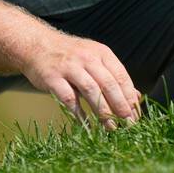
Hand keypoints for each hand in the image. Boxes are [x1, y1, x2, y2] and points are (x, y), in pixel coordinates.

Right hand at [18, 29, 141, 129]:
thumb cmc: (70, 56)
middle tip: (129, 124)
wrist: (37, 45)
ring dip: (103, 112)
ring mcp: (70, 67)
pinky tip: (88, 126)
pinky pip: (69, 99)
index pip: (121, 76)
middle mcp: (88, 58)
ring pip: (92, 91)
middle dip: (121, 106)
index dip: (130, 97)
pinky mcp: (53, 78)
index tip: (136, 114)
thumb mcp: (95, 59)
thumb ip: (114, 77)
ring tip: (112, 127)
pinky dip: (80, 114)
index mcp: (101, 53)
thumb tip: (137, 97)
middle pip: (109, 84)